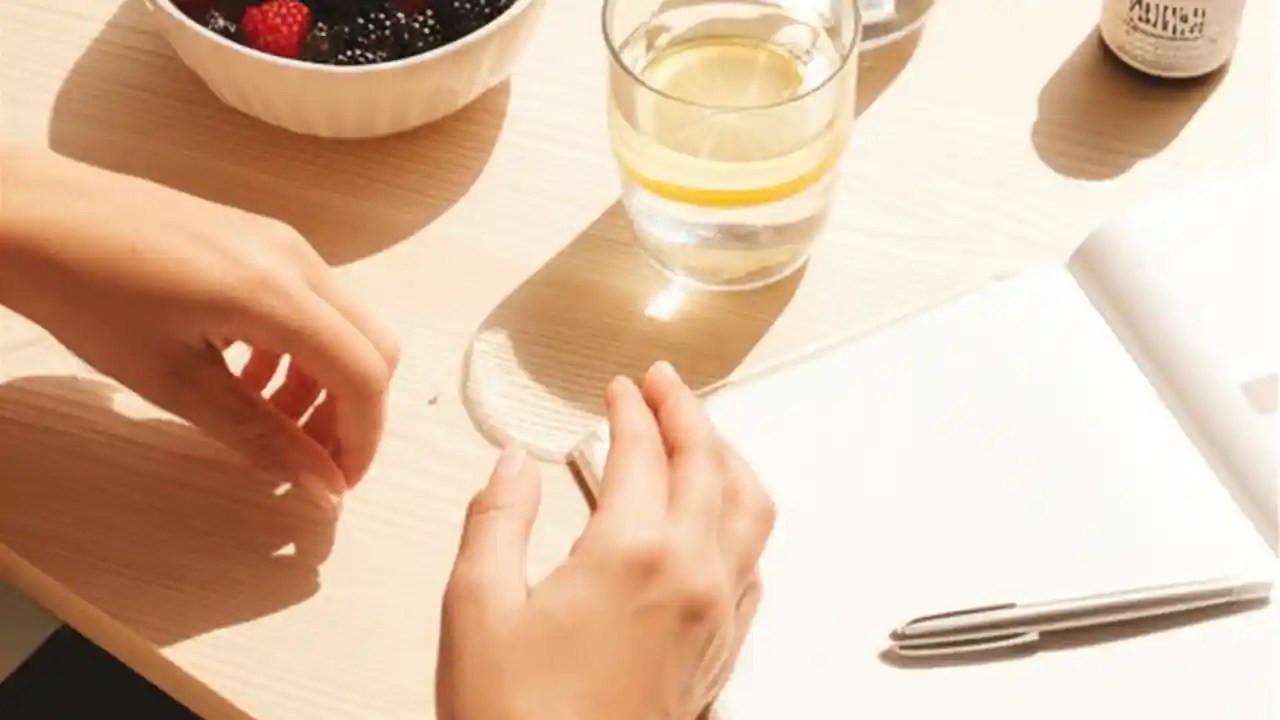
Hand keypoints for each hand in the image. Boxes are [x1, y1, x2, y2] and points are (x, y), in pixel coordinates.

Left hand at [0, 147, 398, 497]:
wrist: (35, 218)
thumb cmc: (87, 293)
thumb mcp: (173, 381)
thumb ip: (259, 435)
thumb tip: (318, 486)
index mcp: (274, 292)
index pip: (364, 373)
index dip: (361, 438)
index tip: (336, 482)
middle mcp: (294, 258)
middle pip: (372, 347)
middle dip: (353, 412)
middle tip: (312, 458)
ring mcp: (282, 242)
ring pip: (345, 325)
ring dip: (325, 383)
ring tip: (270, 420)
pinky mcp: (263, 239)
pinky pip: (313, 302)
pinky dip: (302, 350)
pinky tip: (248, 374)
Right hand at [437, 362, 775, 719]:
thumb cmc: (515, 719)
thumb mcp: (476, 608)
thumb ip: (495, 520)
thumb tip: (512, 462)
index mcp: (632, 556)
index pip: (644, 451)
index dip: (630, 410)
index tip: (617, 389)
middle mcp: (691, 578)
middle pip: (710, 466)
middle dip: (689, 413)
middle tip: (665, 384)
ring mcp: (716, 617)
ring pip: (751, 511)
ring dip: (729, 459)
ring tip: (701, 436)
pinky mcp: (720, 653)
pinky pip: (754, 566)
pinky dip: (742, 521)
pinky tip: (717, 521)